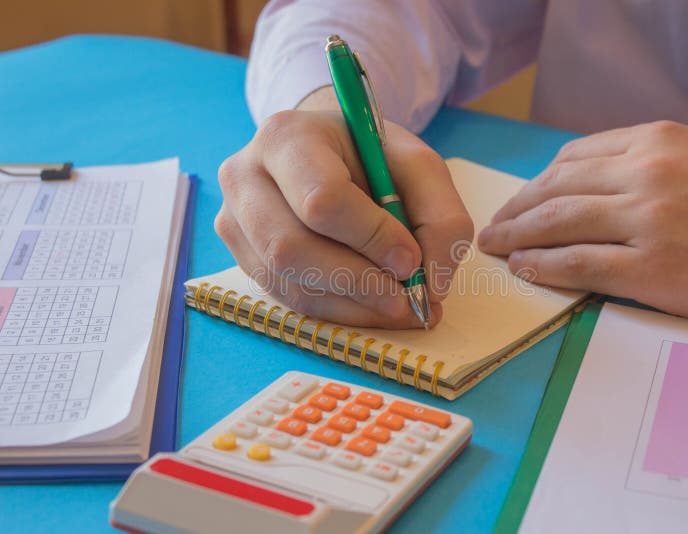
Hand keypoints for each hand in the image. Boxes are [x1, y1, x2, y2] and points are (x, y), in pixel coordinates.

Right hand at [215, 101, 472, 328]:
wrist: (328, 154)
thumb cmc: (371, 157)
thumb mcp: (420, 169)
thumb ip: (442, 219)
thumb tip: (432, 284)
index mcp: (287, 137)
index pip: (322, 199)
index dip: (371, 237)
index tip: (412, 260)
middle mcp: (245, 176)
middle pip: (291, 248)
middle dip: (359, 282)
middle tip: (408, 299)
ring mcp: (234, 220)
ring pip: (286, 282)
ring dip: (352, 305)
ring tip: (398, 306)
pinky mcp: (242, 256)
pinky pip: (287, 299)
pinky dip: (337, 311)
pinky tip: (371, 306)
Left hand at [478, 120, 687, 327]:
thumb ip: (643, 164)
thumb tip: (582, 184)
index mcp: (658, 140)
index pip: (573, 157)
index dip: (536, 182)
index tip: (521, 200)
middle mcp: (648, 173)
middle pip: (555, 188)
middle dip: (516, 209)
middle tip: (494, 227)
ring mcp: (648, 220)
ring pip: (557, 224)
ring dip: (517, 237)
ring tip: (497, 247)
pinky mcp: (652, 268)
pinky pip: (578, 264)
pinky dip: (543, 267)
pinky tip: (524, 269)